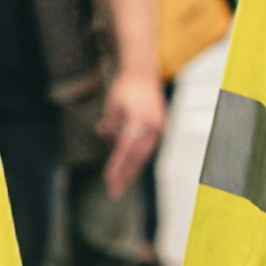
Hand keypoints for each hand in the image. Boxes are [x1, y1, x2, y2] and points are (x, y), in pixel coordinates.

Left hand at [99, 63, 168, 193]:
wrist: (144, 73)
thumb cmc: (126, 87)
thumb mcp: (113, 105)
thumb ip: (110, 124)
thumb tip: (105, 136)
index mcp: (140, 121)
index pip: (125, 150)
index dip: (117, 166)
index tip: (108, 179)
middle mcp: (152, 127)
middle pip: (136, 158)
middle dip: (124, 176)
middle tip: (113, 192)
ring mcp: (159, 128)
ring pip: (143, 156)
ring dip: (131, 170)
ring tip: (120, 184)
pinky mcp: (160, 129)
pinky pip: (147, 149)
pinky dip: (137, 159)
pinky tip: (129, 169)